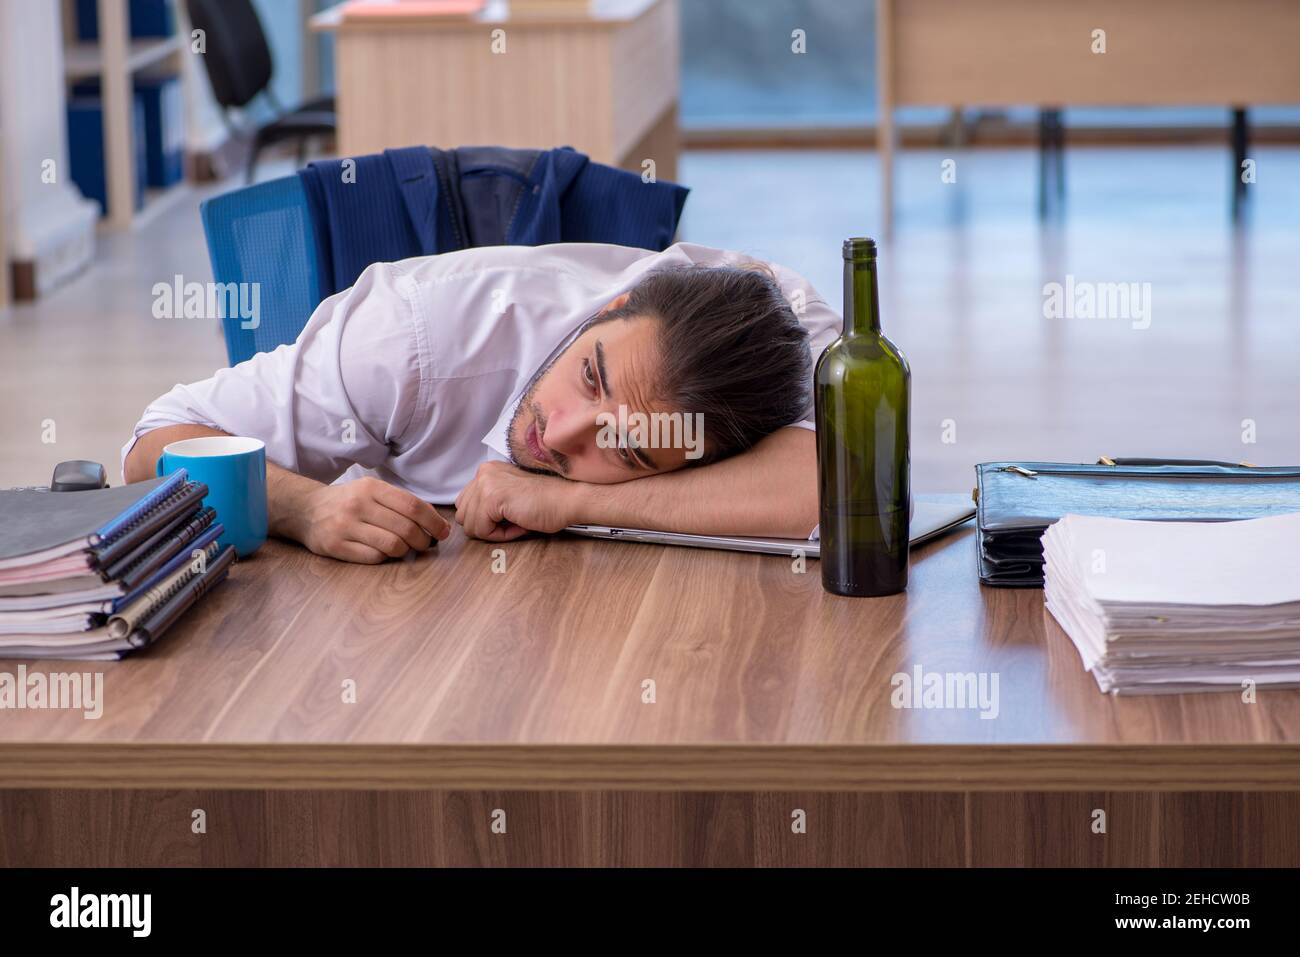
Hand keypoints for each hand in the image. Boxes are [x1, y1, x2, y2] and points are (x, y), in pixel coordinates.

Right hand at [286, 476, 450, 563]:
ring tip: (405, 548)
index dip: (433, 521)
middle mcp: (358, 505)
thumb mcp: (372, 491)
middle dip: (423, 540)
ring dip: (406, 550)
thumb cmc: (349, 501)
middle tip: (426, 544)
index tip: (443, 532)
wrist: (306, 510)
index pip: (412, 506)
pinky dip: (385, 557)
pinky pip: (374, 557)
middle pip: (406, 528)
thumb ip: (401, 502)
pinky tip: (383, 551)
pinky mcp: (336, 546)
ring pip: (392, 545)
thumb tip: (437, 522)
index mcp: (371, 488)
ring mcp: (345, 526)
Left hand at [454, 461, 579, 541]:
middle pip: (463, 516)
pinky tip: (518, 524)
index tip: (508, 516)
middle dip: (486, 526)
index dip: (485, 519)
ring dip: (494, 531)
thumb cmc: (545, 503)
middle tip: (513, 521)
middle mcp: (483, 473)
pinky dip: (500, 535)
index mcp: (486, 471)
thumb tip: (468, 522)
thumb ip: (486, 503)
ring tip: (516, 522)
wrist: (567, 501)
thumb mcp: (508, 497)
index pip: (464, 505)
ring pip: (470, 525)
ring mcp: (486, 484)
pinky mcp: (492, 498)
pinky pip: (482, 530)